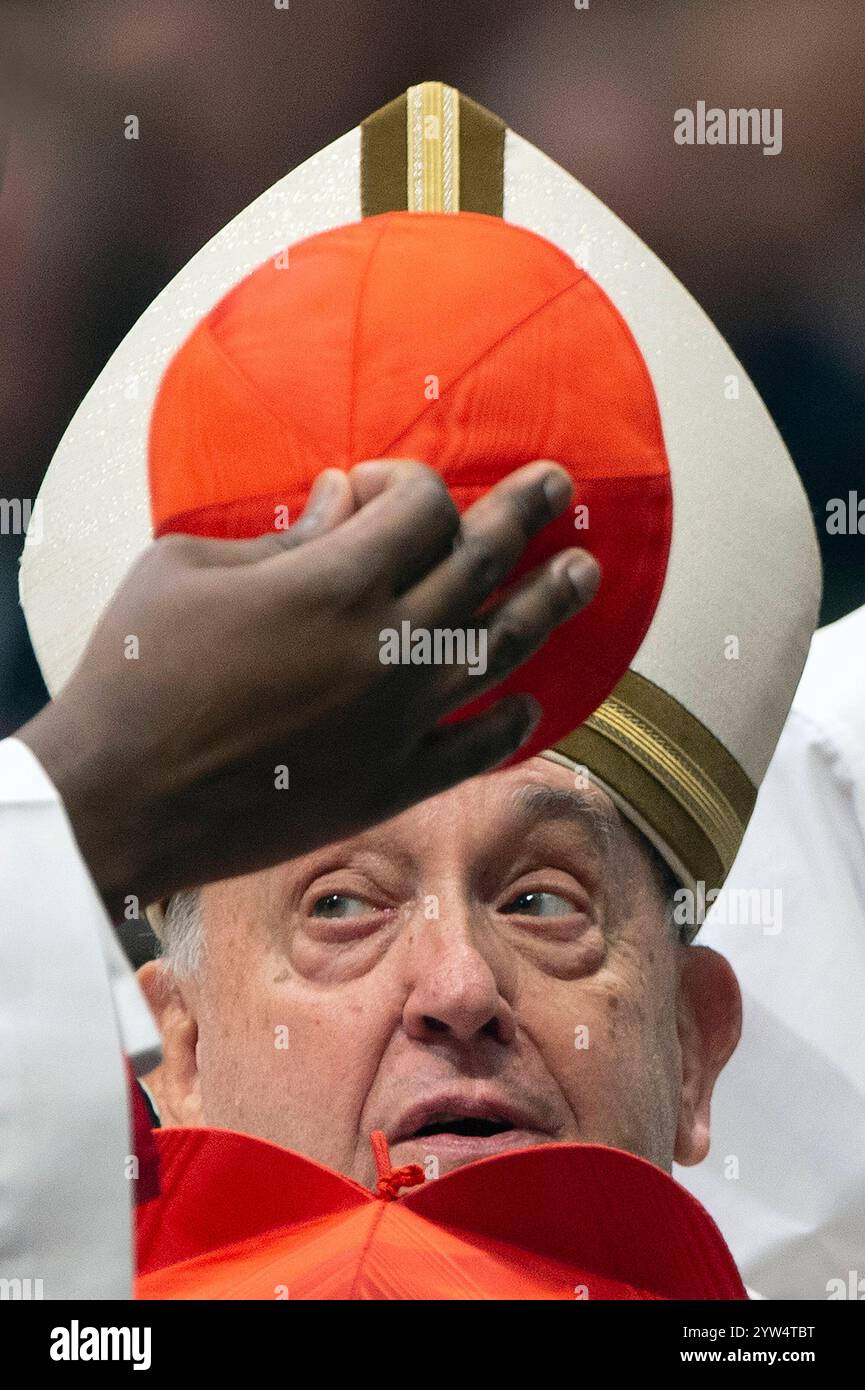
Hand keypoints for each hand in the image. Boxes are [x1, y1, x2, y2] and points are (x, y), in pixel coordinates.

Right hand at [19, 459, 598, 921]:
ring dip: (549, 604)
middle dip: (525, 513)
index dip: (411, 483)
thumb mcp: (193, 570)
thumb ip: (287, 531)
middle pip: (481, 562)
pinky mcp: (389, 785)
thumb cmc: (139, 668)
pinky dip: (510, 722)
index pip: (423, 508)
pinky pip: (475, 748)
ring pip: (499, 649)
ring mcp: (397, 720)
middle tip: (561, 485)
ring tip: (585, 573)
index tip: (378, 489)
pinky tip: (533, 702)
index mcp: (334, 581)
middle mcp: (385, 646)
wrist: (118, 797)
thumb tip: (346, 499)